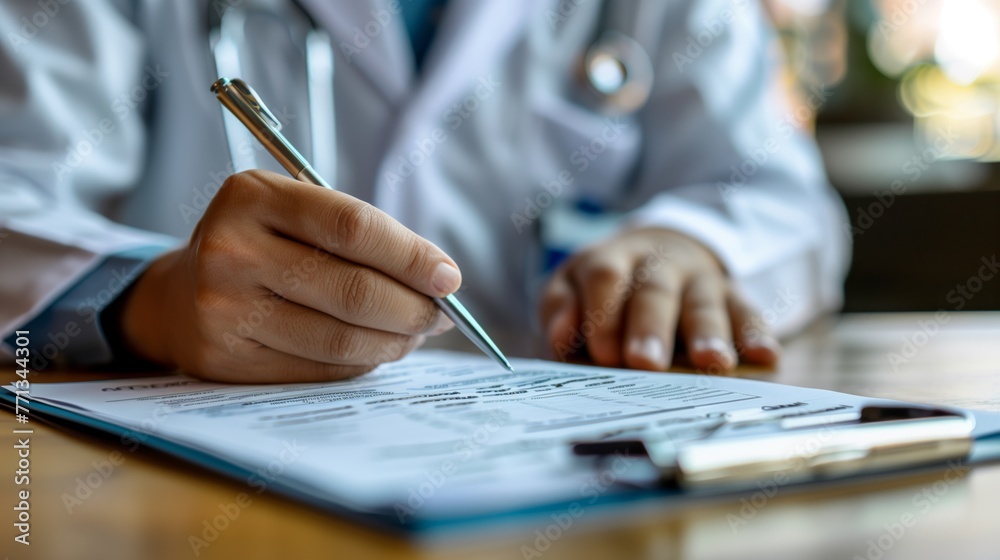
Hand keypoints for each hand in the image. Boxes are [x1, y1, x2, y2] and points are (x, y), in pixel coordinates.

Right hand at [115, 170, 457, 382]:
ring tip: (413, 334)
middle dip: (412, 309)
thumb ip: (356, 236)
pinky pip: (318, 369)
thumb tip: (438, 281)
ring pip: (339, 338)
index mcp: (254, 196)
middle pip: (351, 290)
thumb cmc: (259, 246)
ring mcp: (224, 308)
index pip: (352, 227)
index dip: (410, 256)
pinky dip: (360, 362)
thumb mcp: (292, 213)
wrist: (178, 296)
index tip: (449, 278)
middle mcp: (231, 250)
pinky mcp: (226, 359)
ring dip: (393, 342)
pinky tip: (375, 350)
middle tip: (439, 316)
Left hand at [539, 228, 779, 372]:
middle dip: (651, 328)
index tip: (603, 354)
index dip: (604, 314)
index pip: (606, 278)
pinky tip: (766, 358)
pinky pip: (748, 311)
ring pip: (704, 303)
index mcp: (613, 260)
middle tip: (646, 363)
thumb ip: (560, 307)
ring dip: (709, 334)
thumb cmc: (608, 285)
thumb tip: (559, 335)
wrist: (660, 249)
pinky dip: (757, 334)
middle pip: (655, 292)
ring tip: (713, 364)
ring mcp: (700, 279)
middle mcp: (660, 264)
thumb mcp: (572, 284)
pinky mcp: (734, 295)